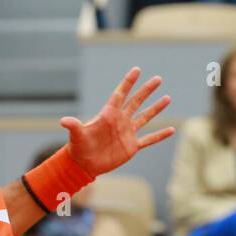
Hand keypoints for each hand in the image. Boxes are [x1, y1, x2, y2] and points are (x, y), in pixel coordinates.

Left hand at [59, 66, 173, 177]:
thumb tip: (64, 121)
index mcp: (108, 115)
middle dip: (146, 90)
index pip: (120, 95)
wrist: (84, 165)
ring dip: (156, 108)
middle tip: (158, 79)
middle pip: (136, 102)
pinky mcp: (131, 147)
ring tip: (167, 98)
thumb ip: (74, 126)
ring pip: (145, 117)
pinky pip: (149, 139)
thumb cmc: (78, 148)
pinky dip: (160, 136)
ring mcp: (127, 133)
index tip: (137, 70)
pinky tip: (172, 130)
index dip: (128, 82)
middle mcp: (120, 121)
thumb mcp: (76, 136)